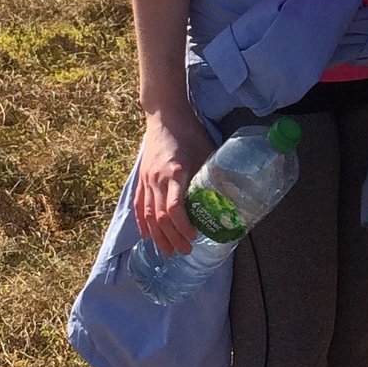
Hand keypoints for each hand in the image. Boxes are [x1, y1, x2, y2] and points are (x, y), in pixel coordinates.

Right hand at [134, 104, 214, 252]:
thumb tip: (228, 195)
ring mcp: (145, 180)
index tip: (194, 235)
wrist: (164, 115)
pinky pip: (139, 206)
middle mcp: (156, 179)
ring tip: (167, 251)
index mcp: (174, 173)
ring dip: (157, 236)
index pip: (174, 208)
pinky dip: (143, 223)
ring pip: (148, 215)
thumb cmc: (189, 132)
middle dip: (172, 238)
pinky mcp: (140, 178)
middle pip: (160, 217)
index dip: (183, 226)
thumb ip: (212, 174)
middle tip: (185, 251)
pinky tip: (148, 235)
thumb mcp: (206, 152)